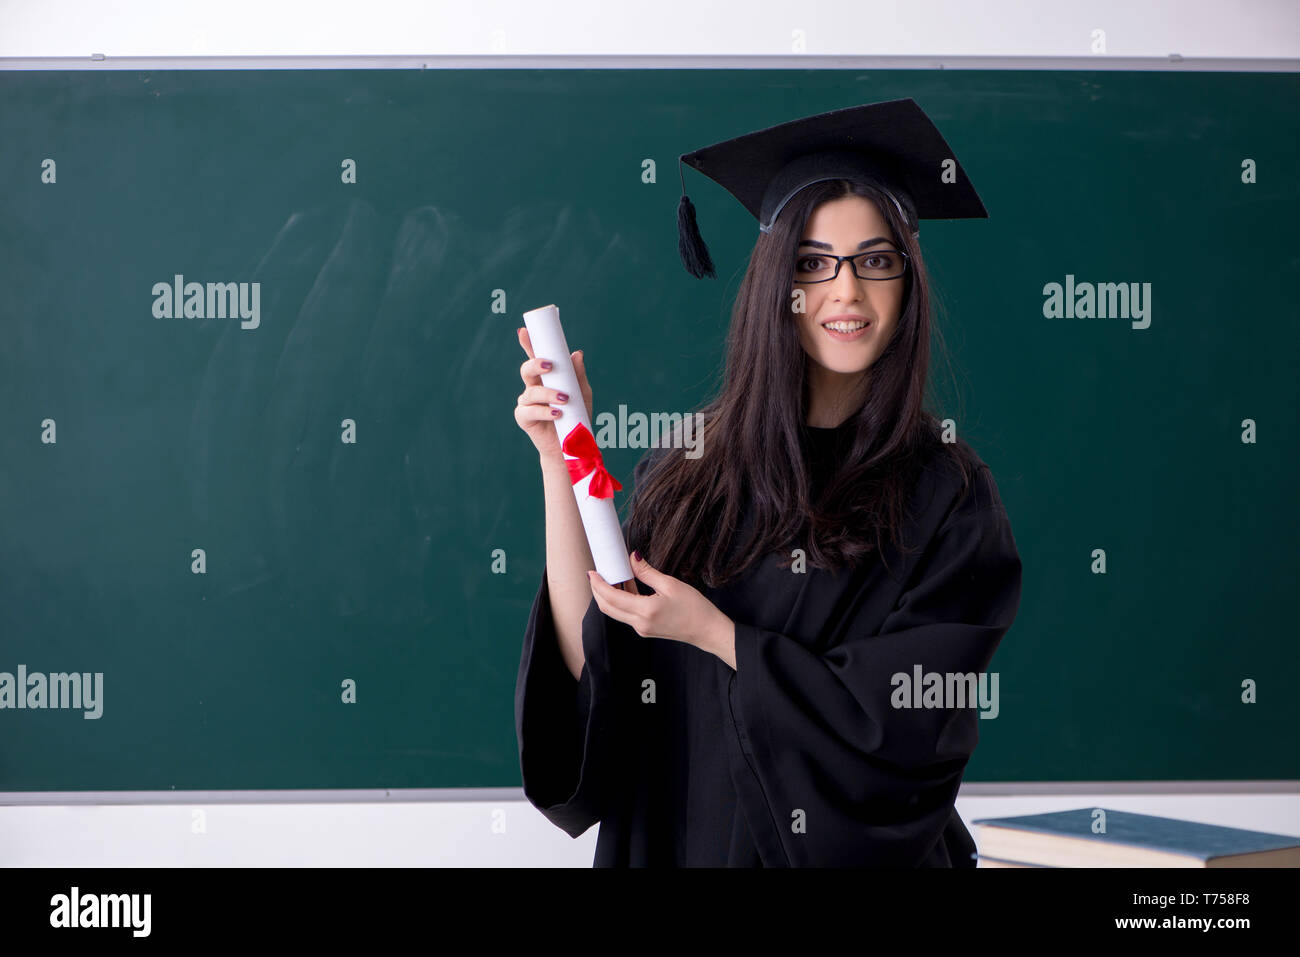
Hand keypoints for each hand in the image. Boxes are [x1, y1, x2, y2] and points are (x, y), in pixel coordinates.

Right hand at [514, 326, 593, 463]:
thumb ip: (578, 375)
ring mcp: (526, 403)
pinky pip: (529, 411)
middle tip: (550, 365)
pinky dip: (544, 411)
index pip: (535, 357)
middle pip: (526, 370)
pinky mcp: (524, 419)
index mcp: (545, 378)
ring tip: (564, 399)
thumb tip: (577, 353)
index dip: (528, 344)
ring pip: (530, 392)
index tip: (524, 331)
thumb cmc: (576, 417)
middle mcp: (533, 388)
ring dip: (548, 393)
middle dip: (536, 364)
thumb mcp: (582, 394)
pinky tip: (556, 413)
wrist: (571, 447)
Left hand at [587, 553, 736, 667]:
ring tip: (615, 576)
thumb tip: (632, 558)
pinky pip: (627, 615)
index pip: (611, 598)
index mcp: (645, 611)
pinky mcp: (645, 630)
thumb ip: (647, 572)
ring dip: (610, 595)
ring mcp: (641, 629)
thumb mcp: (671, 584)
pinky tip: (628, 587)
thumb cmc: (694, 608)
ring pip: (616, 612)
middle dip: (598, 591)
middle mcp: (639, 623)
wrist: (707, 630)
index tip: (592, 572)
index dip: (598, 585)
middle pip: (608, 608)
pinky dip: (622, 601)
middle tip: (597, 574)